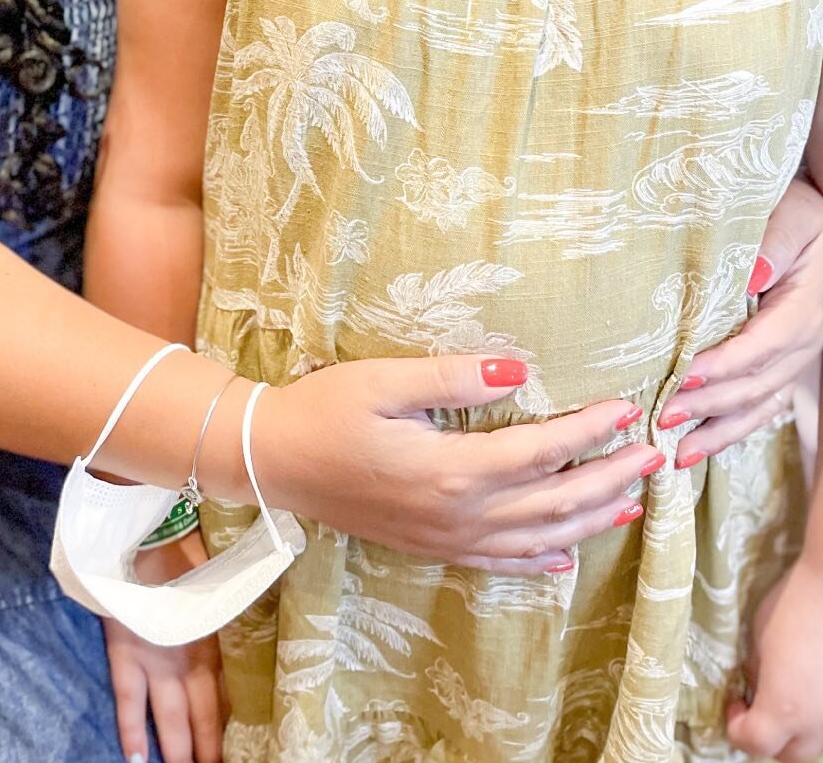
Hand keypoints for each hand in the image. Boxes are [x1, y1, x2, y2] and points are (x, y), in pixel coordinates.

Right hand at [104, 532, 224, 762]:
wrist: (147, 530)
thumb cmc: (185, 552)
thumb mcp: (214, 585)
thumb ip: (224, 609)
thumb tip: (253, 613)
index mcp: (211, 639)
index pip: (220, 697)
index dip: (224, 728)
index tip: (232, 754)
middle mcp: (187, 656)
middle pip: (198, 715)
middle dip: (204, 749)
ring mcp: (155, 658)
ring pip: (169, 716)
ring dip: (176, 747)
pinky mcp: (126, 651)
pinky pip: (129, 698)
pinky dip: (132, 729)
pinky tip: (136, 759)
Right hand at [239, 354, 660, 574]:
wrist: (275, 461)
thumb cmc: (326, 408)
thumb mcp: (384, 379)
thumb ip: (454, 377)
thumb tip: (518, 370)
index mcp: (449, 468)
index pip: (541, 452)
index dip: (589, 431)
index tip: (629, 409)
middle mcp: (456, 513)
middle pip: (552, 502)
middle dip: (610, 478)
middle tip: (657, 454)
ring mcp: (445, 537)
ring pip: (536, 539)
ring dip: (589, 520)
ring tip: (633, 500)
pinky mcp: (431, 547)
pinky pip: (498, 563)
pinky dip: (539, 562)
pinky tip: (565, 557)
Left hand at [663, 175, 822, 467]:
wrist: (820, 228)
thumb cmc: (804, 216)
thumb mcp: (795, 218)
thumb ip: (774, 244)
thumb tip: (750, 274)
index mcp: (803, 310)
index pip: (762, 346)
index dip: (724, 366)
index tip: (686, 376)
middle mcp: (803, 343)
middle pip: (756, 384)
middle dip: (709, 405)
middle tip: (664, 416)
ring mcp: (796, 359)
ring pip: (759, 405)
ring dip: (718, 431)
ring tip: (680, 453)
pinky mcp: (784, 365)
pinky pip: (762, 405)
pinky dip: (732, 429)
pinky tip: (702, 447)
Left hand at [727, 560, 822, 759]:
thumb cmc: (789, 607)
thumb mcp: (757, 643)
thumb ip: (756, 677)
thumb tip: (757, 690)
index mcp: (785, 710)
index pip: (754, 743)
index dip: (736, 725)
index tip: (734, 701)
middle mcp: (815, 724)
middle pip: (787, 753)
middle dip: (767, 737)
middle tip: (755, 705)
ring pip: (812, 742)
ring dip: (793, 730)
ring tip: (783, 696)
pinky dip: (813, 715)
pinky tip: (805, 686)